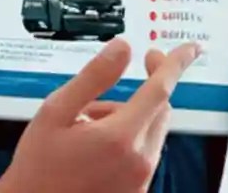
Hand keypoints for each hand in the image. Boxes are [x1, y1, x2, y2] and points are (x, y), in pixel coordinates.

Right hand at [0, 38, 201, 192]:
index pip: (161, 88)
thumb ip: (93, 77)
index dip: (176, 63)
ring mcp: (140, 179)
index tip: (189, 49)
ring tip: (85, 129)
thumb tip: (122, 49)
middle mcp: (138, 160)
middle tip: (103, 95)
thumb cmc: (38, 169)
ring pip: (152, 131)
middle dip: (139, 93)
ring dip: (129, 118)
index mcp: (120, 137)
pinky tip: (93, 149)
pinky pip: (145, 154)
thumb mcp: (55, 113)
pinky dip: (127, 141)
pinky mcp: (137, 190)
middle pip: (161, 110)